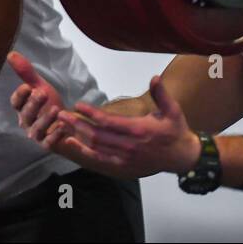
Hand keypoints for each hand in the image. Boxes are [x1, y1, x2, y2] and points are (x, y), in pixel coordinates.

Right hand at [8, 51, 65, 142]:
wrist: (68, 125)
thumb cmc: (50, 105)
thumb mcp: (40, 87)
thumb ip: (27, 73)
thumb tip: (11, 54)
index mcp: (22, 108)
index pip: (15, 103)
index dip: (20, 95)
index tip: (27, 86)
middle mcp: (27, 122)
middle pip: (25, 115)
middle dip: (33, 104)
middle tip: (42, 93)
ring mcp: (37, 135)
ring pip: (37, 129)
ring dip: (45, 119)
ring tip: (56, 109)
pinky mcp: (49, 145)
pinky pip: (49, 142)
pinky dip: (56, 135)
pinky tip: (63, 126)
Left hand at [49, 76, 203, 178]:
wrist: (182, 157)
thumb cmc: (175, 131)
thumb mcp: (172, 111)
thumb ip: (162, 95)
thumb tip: (155, 77)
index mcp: (138, 130)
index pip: (109, 122)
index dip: (91, 114)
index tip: (78, 105)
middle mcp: (129, 145)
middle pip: (96, 135)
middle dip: (76, 124)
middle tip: (60, 115)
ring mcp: (125, 157)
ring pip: (95, 146)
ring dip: (76, 136)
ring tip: (60, 126)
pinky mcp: (123, 165)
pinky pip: (100, 158)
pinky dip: (84, 151)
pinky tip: (72, 143)